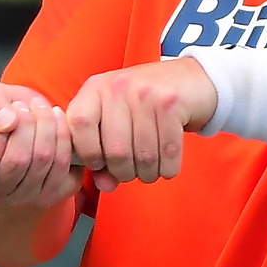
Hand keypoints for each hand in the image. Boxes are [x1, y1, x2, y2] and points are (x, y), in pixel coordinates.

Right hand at [0, 82, 79, 207]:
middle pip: (16, 163)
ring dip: (47, 127)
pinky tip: (57, 121)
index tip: (4, 115)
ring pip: (43, 163)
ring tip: (41, 108)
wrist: (25, 131)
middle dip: (26, 125)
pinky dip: (65, 139)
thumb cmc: (0, 119)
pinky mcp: (54, 194)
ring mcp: (26, 199)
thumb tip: (6, 121)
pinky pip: (64, 168)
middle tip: (26, 105)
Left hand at [65, 58, 217, 191]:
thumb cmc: (144, 104)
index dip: (87, 152)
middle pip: (115, 150)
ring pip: (143, 155)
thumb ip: (101, 154)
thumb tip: (104, 186)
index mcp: (95, 88)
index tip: (98, 163)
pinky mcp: (172, 103)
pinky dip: (167, 168)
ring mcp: (146, 93)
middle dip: (123, 172)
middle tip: (130, 172)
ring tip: (149, 170)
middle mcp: (118, 87)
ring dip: (147, 173)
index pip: (78, 124)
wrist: (188, 80)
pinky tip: (166, 165)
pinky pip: (167, 151)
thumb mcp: (114, 120)